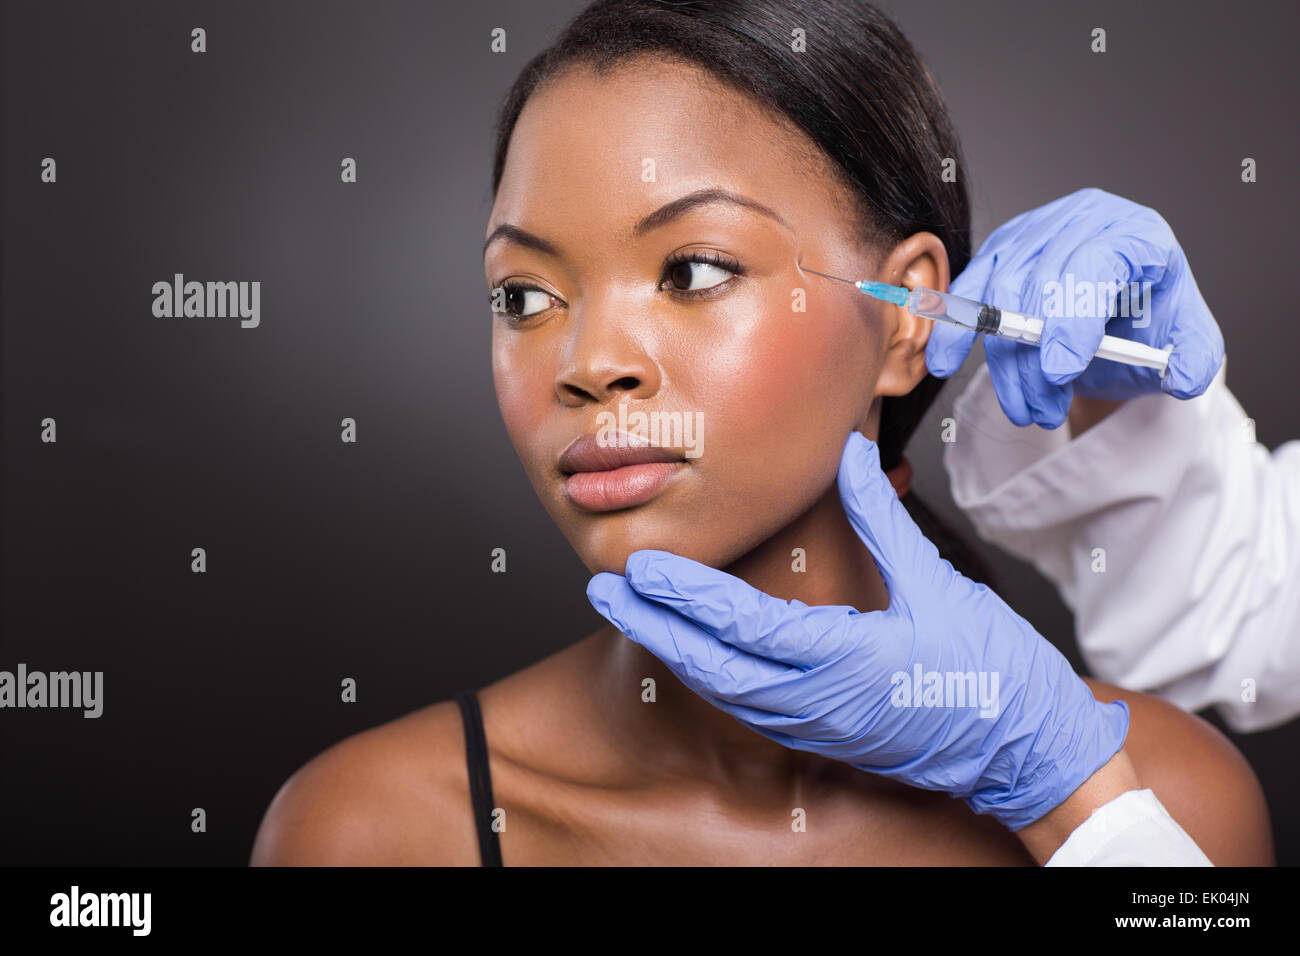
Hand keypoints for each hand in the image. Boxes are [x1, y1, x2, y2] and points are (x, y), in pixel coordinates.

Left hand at [585, 431, 1129, 830]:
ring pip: (721, 690)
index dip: (684, 595)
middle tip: (604, 589)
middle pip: (709, 665)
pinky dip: (708, 673)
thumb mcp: (938, 586)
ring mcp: (813, 724)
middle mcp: (815, 701)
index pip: (740, 626)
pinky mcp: (820, 733)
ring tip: (634, 612)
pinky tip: (691, 650)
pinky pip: (746, 705)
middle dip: (651, 626)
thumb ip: (882, 521)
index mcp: (843, 662)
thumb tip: (848, 455)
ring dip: (672, 649)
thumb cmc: (993, 675)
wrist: (1025, 755)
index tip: (640, 568)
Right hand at [926, 187, 1224, 426]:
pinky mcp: (1000, 251)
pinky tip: (946, 362)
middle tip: (1045, 408)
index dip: (1072, 317)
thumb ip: (1195, 359)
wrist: (1120, 314)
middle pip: (1041, 285)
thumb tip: (1181, 375)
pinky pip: (969, 290)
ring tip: (1027, 408)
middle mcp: (1083, 220)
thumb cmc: (1148, 320)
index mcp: (1136, 232)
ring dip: (1006, 363)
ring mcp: (1035, 231)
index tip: (1060, 370)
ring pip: (1001, 295)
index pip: (1095, 265)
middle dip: (1037, 359)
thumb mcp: (1185, 340)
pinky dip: (955, 330)